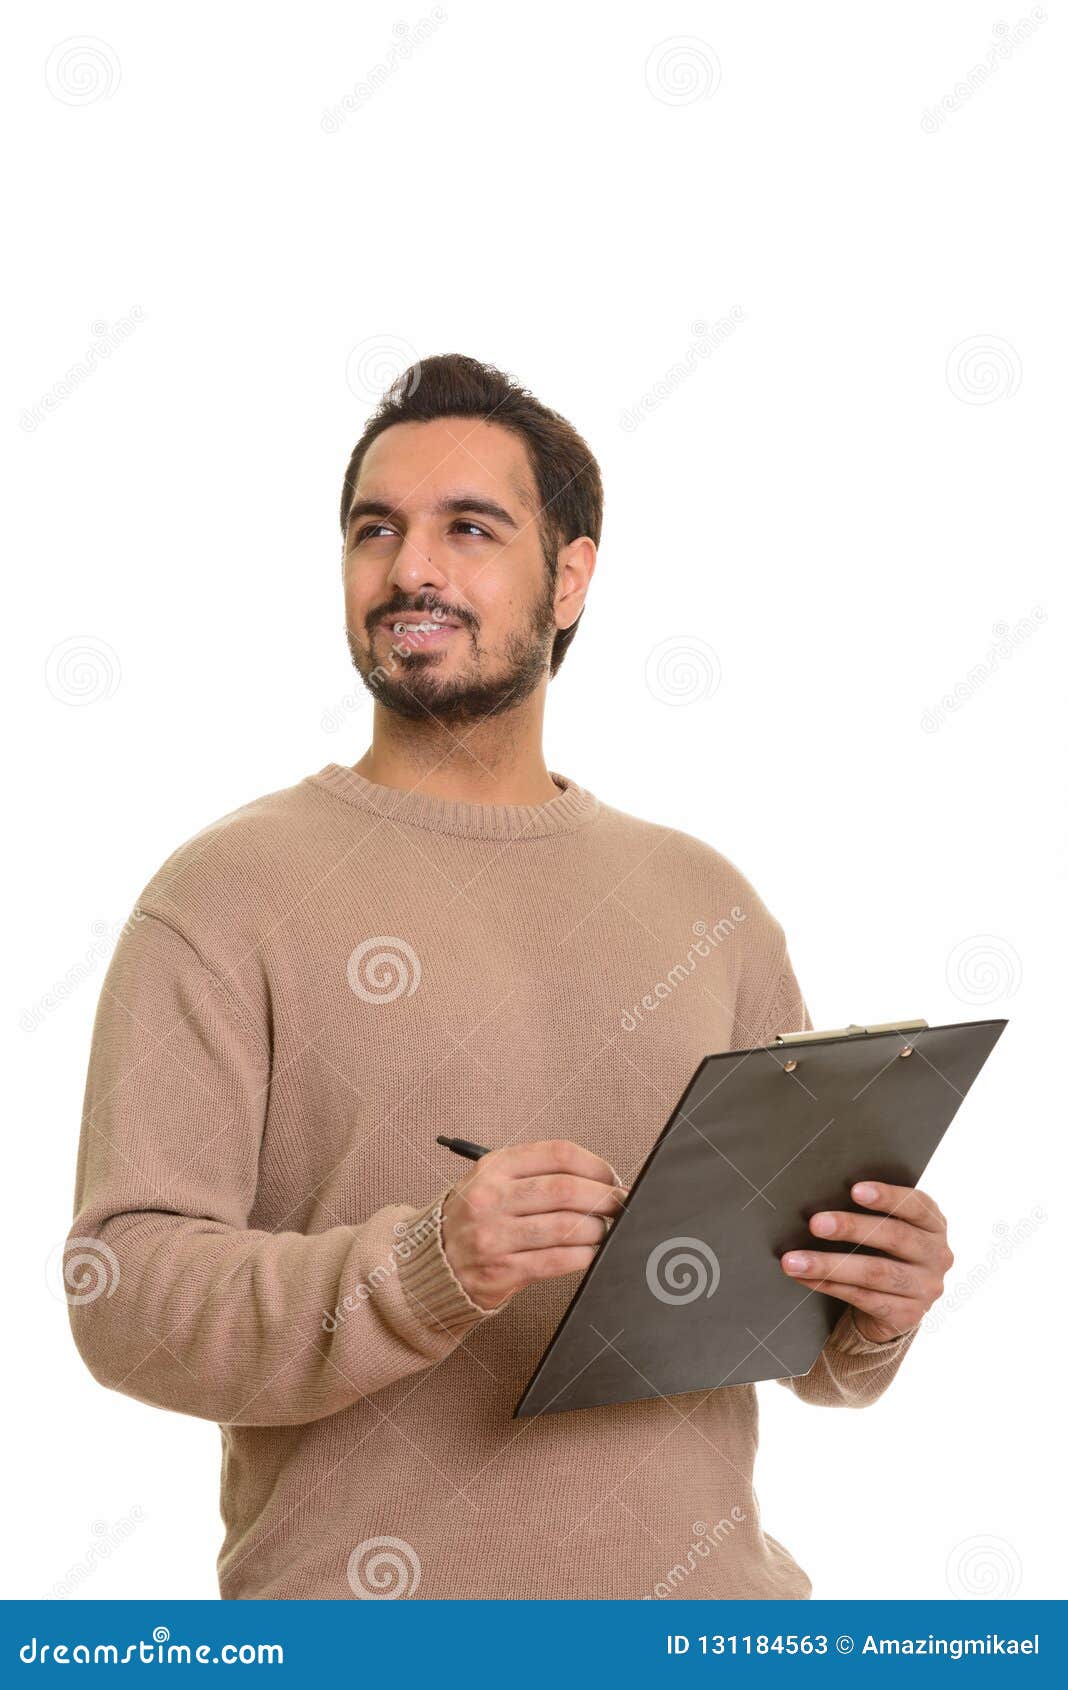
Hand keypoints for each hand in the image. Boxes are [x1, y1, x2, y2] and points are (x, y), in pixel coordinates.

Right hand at [440, 1138, 628, 1310]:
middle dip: (604, 1197)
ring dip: (597, 1229)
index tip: (611, 1177)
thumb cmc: (474, 1218)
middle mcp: (491, 1198)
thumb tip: (599, 1178)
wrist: (433, 1263)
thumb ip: (536, 1174)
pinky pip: (557, 1260)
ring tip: (603, 1230)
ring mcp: (494, 1235)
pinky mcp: (502, 1270)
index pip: (558, 1154)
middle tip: (619, 1204)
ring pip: (566, 1226)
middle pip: (566, 1189)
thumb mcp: (492, 1181)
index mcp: (494, 1167)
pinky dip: (583, 1255)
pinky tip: (590, 1252)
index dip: (596, 1165)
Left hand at [780, 1180, 952, 1341]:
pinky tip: (804, 1277)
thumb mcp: (888, 1227)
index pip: (915, 1205)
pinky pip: (863, 1298)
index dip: (887, 1196)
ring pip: (874, 1273)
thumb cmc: (884, 1250)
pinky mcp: (908, 1315)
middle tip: (815, 1223)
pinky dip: (828, 1286)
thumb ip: (870, 1213)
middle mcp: (937, 1256)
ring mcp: (926, 1288)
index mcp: (933, 1224)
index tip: (854, 1190)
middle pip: (893, 1237)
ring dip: (829, 1264)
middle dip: (850, 1228)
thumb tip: (821, 1195)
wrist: (898, 1302)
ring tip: (794, 1260)